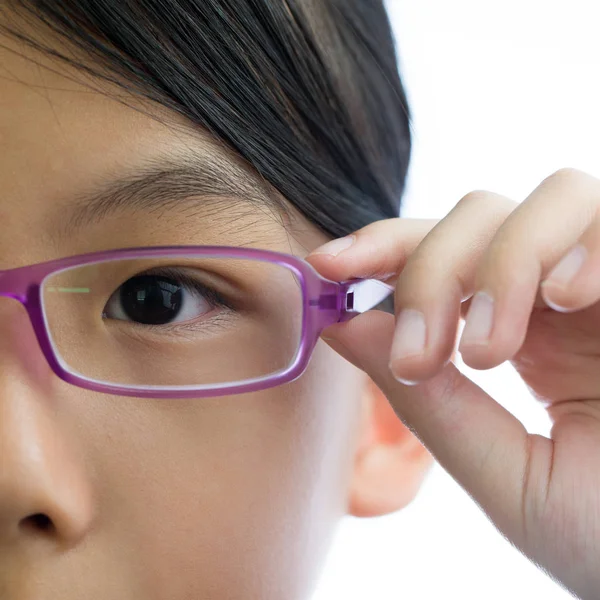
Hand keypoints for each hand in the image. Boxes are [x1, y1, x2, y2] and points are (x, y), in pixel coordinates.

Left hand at [306, 168, 599, 599]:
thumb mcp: (506, 474)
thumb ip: (427, 402)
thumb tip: (341, 325)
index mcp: (524, 335)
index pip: (442, 257)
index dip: (381, 247)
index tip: (327, 265)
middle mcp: (567, 298)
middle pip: (479, 215)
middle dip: (430, 272)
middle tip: (420, 357)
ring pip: (550, 198)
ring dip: (498, 264)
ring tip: (490, 351)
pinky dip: (577, 245)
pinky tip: (566, 301)